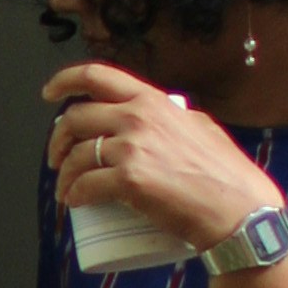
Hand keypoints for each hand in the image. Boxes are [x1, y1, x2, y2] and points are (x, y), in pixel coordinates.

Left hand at [43, 61, 281, 256]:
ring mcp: (133, 148)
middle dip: (58, 140)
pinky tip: (73, 202)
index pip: (98, 76)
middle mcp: (138, 118)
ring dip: (63, 174)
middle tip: (58, 159)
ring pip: (77, 156)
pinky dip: (73, 195)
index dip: (65, 81)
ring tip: (66, 189)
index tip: (48, 93)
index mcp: (154, 102)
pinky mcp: (129, 180)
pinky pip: (84, 185)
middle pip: (76, 119)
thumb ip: (175, 118)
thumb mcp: (201, 128)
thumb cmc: (227, 175)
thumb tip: (162, 115)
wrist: (240, 210)